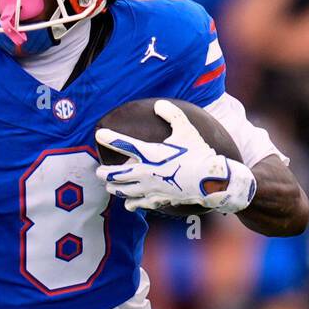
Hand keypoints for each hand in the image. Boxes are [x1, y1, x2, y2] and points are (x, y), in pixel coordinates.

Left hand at [95, 99, 256, 212]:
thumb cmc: (199, 153)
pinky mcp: (157, 200)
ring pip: (123, 191)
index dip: (109, 138)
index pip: (123, 144)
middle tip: (99, 170)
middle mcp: (145, 172)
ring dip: (114, 187)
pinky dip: (131, 203)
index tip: (99, 134)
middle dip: (104, 172)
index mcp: (150, 153)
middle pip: (115, 174)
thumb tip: (159, 104)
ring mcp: (150, 188)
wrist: (210, 180)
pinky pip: (138, 204)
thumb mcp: (187, 129)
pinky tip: (128, 203)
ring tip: (109, 186)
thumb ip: (172, 114)